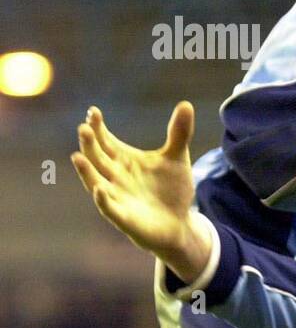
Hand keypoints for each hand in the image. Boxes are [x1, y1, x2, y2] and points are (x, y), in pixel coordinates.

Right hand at [70, 102, 210, 281]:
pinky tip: (99, 189)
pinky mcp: (124, 218)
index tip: (94, 112)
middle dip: (90, 144)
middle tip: (84, 127)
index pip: (105, 140)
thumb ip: (179, 133)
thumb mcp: (177, 158)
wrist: (179, 223)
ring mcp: (117, 197)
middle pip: (97, 157)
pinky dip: (103, 200)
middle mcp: (115, 176)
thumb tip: (186, 104)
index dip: (98, 127)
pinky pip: (109, 209)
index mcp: (124, 159)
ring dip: (87, 170)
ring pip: (96, 182)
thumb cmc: (171, 189)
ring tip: (78, 156)